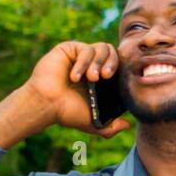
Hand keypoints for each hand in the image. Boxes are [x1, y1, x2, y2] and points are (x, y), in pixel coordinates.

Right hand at [0, 41, 131, 147]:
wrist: (47, 104)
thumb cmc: (68, 113)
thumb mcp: (95, 123)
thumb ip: (112, 126)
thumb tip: (128, 125)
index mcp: (101, 78)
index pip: (119, 66)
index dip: (122, 70)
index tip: (119, 81)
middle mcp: (92, 65)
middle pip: (113, 53)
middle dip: (113, 63)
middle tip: (106, 76)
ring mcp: (81, 56)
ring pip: (102, 48)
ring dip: (98, 63)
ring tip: (91, 78)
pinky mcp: (70, 49)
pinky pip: (86, 48)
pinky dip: (83, 62)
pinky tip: (75, 77)